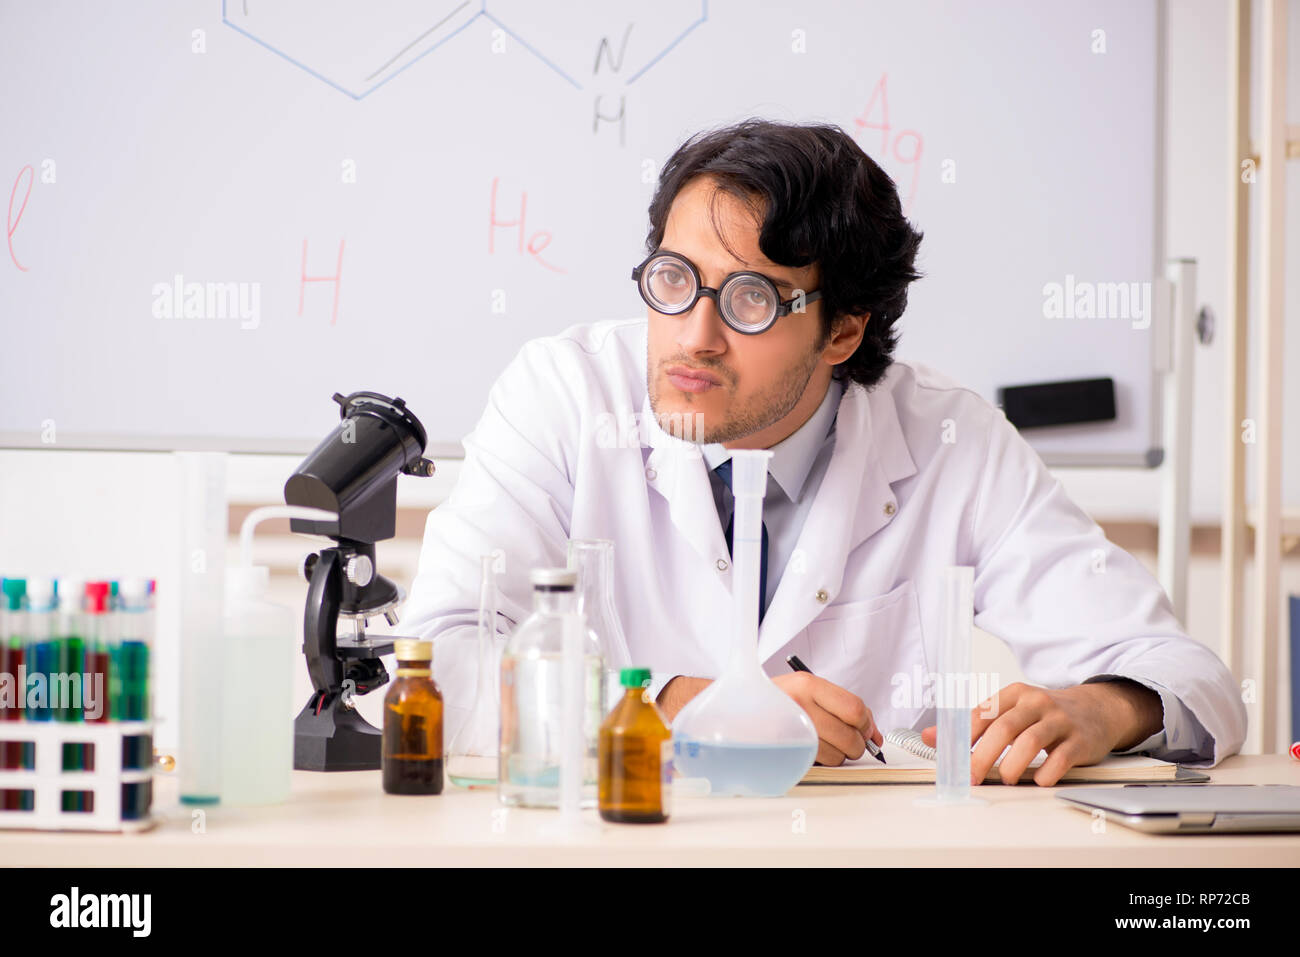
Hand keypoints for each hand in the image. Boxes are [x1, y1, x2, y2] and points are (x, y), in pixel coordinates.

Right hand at [773, 672, 881, 765]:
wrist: (742, 710)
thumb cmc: (781, 700)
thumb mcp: (810, 690)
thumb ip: (846, 707)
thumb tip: (875, 736)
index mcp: (807, 685)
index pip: (854, 709)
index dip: (867, 724)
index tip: (866, 730)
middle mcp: (799, 706)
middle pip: (850, 737)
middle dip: (856, 744)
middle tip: (848, 740)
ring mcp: (791, 732)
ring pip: (837, 756)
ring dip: (838, 754)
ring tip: (823, 742)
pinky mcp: (787, 753)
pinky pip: (820, 766)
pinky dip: (822, 761)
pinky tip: (812, 749)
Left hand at [919, 680, 1163, 786]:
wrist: (1096, 710)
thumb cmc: (1044, 714)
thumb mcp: (1009, 712)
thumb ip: (972, 725)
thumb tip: (929, 737)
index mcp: (1013, 694)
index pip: (982, 714)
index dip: (963, 738)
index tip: (951, 759)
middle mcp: (1036, 703)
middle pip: (1003, 728)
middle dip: (983, 755)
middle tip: (972, 776)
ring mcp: (1059, 720)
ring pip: (1030, 741)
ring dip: (1013, 764)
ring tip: (1004, 779)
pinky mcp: (1080, 740)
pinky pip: (1061, 757)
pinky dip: (1047, 772)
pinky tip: (1038, 781)